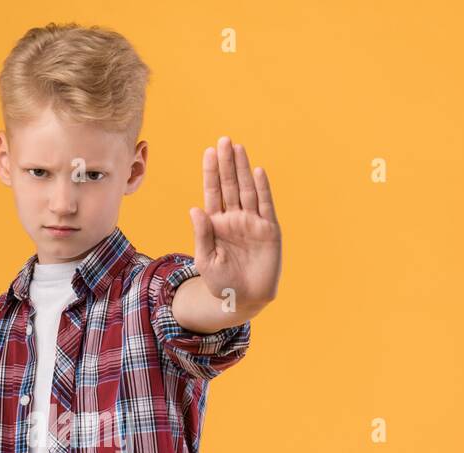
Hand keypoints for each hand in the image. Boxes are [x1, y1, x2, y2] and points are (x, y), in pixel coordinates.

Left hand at [188, 136, 281, 312]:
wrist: (242, 300)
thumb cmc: (220, 282)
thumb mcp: (205, 259)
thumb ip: (202, 234)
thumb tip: (195, 208)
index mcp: (216, 223)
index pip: (213, 192)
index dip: (211, 172)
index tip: (208, 152)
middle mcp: (235, 218)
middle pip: (230, 185)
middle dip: (227, 163)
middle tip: (224, 140)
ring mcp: (252, 223)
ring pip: (247, 190)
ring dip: (242, 169)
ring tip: (238, 148)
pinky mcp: (268, 231)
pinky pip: (265, 206)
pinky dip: (262, 189)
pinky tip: (257, 172)